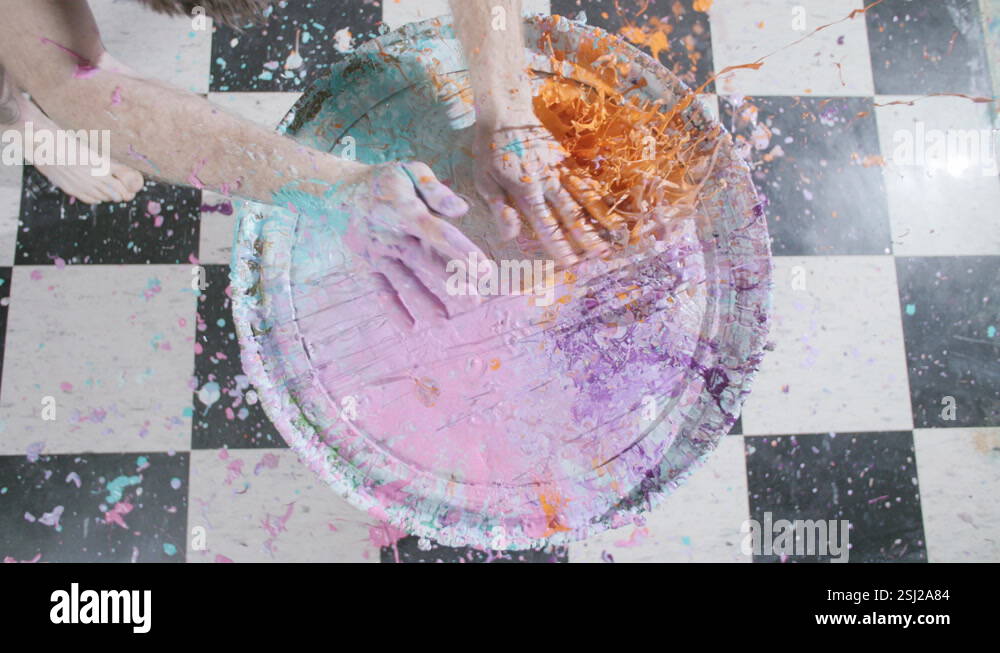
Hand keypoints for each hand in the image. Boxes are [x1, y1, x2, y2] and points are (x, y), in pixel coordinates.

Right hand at [338, 161, 485, 320]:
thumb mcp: (408, 171)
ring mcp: (379, 253)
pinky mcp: (368, 264)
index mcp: (406, 210)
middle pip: (425, 261)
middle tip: (475, 301)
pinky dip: (392, 309)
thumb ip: (435, 189)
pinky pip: (379, 289)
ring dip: (423, 301)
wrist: (336, 191)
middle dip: (451, 281)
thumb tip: (461, 209)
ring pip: (403, 280)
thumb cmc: (382, 181)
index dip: (462, 251)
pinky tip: (409, 328)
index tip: (485, 269)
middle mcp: (392, 235)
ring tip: (443, 321)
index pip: (439, 233)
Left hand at [473, 116, 610, 267]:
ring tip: (614, 236)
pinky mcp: (565, 159)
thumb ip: (499, 208)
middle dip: (586, 238)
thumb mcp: (483, 179)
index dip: (560, 245)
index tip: (571, 263)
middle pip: (571, 215)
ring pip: (584, 198)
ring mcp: (560, 169)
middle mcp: (548, 182)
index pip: (547, 225)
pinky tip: (610, 207)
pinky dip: (599, 195)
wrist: (506, 112)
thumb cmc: (489, 148)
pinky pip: (585, 180)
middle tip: (600, 257)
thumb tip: (510, 236)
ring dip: (599, 219)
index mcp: (527, 191)